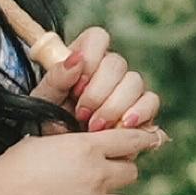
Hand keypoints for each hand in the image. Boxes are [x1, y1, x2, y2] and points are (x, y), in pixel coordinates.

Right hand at [0, 117, 162, 194]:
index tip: (149, 142)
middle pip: (131, 173)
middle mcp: (97, 176)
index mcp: (85, 148)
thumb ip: (68, 143)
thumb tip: (82, 142)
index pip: (130, 139)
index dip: (140, 140)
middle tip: (96, 183)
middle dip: (117, 176)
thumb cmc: (8, 176)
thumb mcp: (38, 145)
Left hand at [33, 26, 159, 136]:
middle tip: (81, 114)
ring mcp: (128, 88)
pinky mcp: (142, 108)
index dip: (91, 58)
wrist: (63, 157)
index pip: (98, 38)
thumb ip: (56, 78)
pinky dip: (138, 113)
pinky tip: (122, 126)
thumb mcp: (44, 101)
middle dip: (98, 92)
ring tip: (94, 127)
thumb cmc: (50, 123)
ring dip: (114, 106)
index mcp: (84, 58)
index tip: (76, 86)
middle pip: (117, 63)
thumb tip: (76, 58)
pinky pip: (151, 101)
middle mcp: (109, 69)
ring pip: (135, 82)